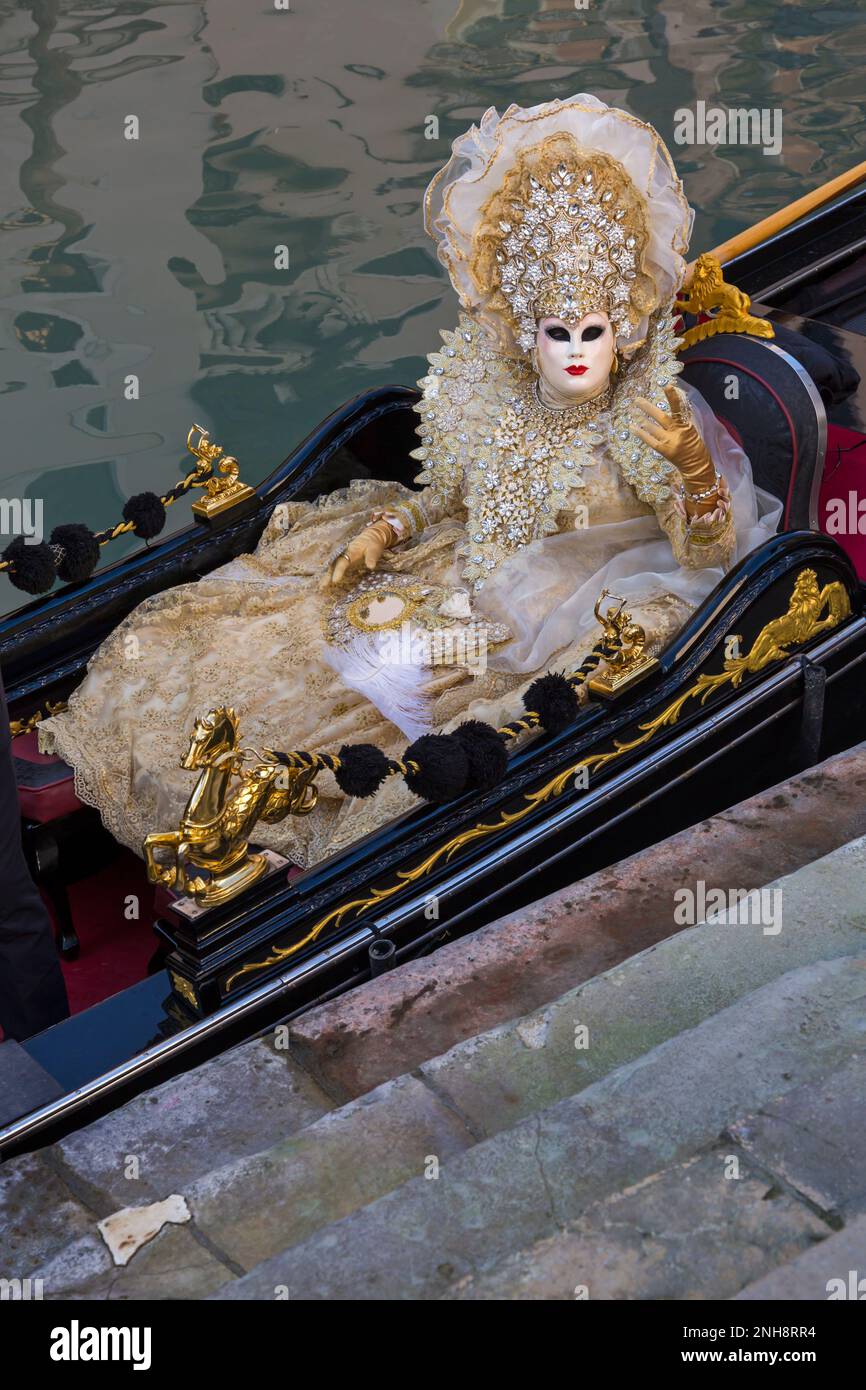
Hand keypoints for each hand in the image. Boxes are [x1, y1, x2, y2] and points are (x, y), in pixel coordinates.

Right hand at [327, 517, 396, 585]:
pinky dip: (331, 577)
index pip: (342, 562)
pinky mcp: (345, 563)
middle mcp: (344, 555)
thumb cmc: (373, 544)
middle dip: (327, 576)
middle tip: (322, 586)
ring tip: (321, 588)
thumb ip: (372, 557)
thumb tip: (371, 566)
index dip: (338, 571)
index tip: (335, 580)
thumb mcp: (374, 549)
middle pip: (333, 566)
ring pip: (333, 568)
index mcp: (350, 551)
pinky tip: (328, 586)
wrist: (371, 538)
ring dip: (327, 577)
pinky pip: (336, 570)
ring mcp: (343, 559)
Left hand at [630, 385, 718, 514]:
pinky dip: (640, 433)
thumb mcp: (692, 431)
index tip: (667, 385)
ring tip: (632, 411)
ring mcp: (669, 442)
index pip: (679, 409)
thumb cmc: (695, 447)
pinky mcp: (663, 450)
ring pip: (652, 428)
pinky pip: (649, 440)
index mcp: (686, 426)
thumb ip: (681, 422)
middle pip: (661, 417)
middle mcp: (676, 433)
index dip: (673, 397)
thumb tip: (672, 409)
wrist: (697, 466)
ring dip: (642, 419)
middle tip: (637, 399)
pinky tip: (633, 427)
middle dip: (648, 408)